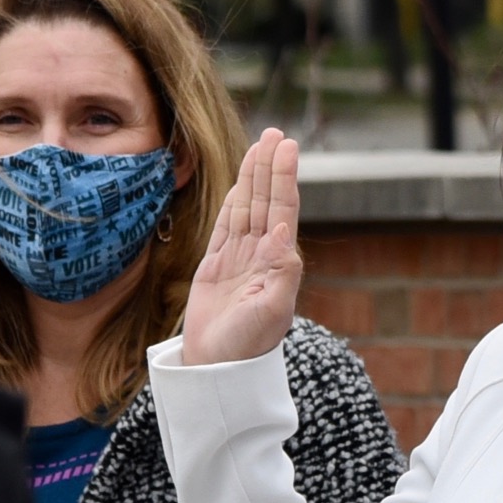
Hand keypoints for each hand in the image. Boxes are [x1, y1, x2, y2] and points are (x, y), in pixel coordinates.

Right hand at [184, 129, 304, 366]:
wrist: (218, 368)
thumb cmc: (248, 346)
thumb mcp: (272, 311)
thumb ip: (282, 271)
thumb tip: (284, 230)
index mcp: (278, 262)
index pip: (282, 210)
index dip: (284, 177)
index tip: (286, 147)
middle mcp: (262, 256)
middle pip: (266, 201)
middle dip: (270, 167)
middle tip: (276, 133)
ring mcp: (239, 259)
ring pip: (247, 208)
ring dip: (254, 178)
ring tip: (261, 146)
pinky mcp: (216, 266)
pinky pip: (225, 225)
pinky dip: (233, 201)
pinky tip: (240, 184)